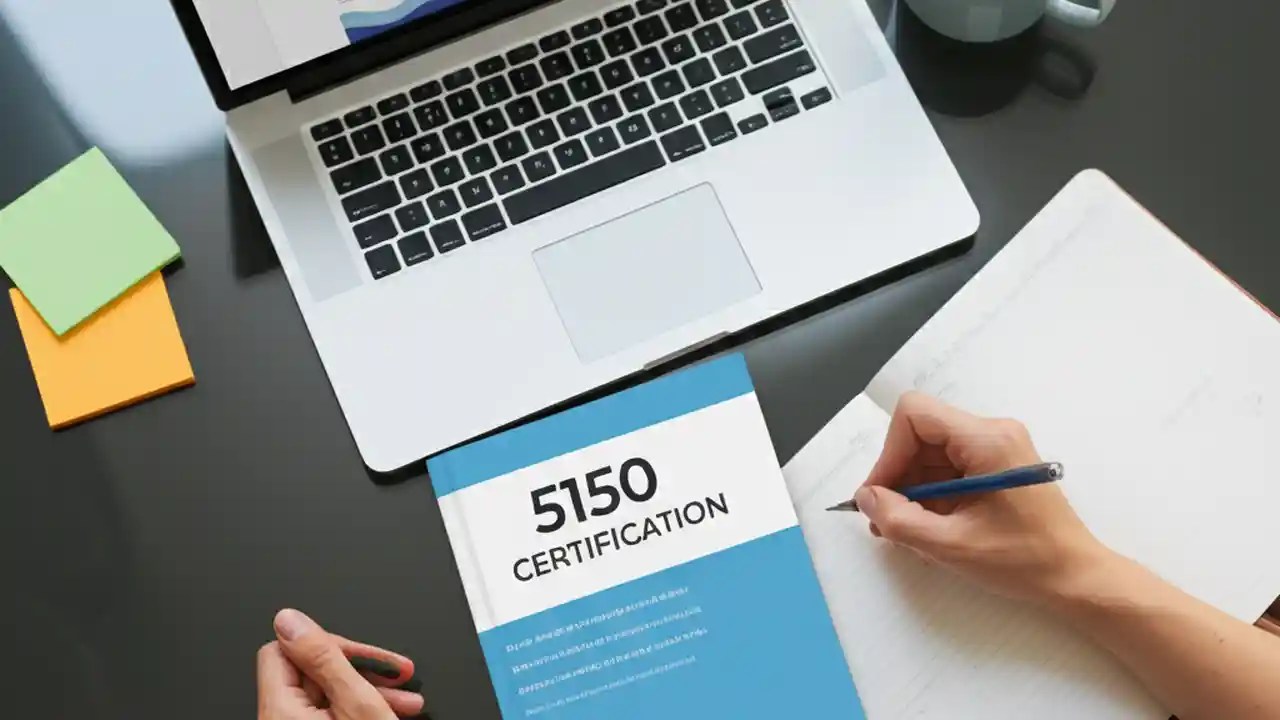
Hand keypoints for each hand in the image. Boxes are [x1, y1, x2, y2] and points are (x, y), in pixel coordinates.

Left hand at [258, 609, 425, 719]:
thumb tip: (289, 619)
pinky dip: (362, 709)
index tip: (362, 653)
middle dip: (362, 669)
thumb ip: (324, 658)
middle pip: (312, 672)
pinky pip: (331, 712)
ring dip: (371, 689)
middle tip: (397, 674)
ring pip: (328, 693)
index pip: (283, 649)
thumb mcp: (357, 703)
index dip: (327, 645)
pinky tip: (392, 711)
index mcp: (281, 709)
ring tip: (406, 700)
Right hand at [854, 392, 1111, 603]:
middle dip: (897, 475)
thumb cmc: (1022, 561)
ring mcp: (998, 448)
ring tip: (905, 530)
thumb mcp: (951, 545)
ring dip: (912, 488)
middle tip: (885, 520)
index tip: (881, 495)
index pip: (914, 415)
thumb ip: (899, 519)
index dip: (888, 452)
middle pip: (921, 434)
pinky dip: (932, 494)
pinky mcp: (998, 466)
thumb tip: (865, 498)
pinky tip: (930, 527)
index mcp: (987, 440)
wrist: (1076, 579)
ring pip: (932, 452)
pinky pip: (950, 467)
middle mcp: (993, 432)